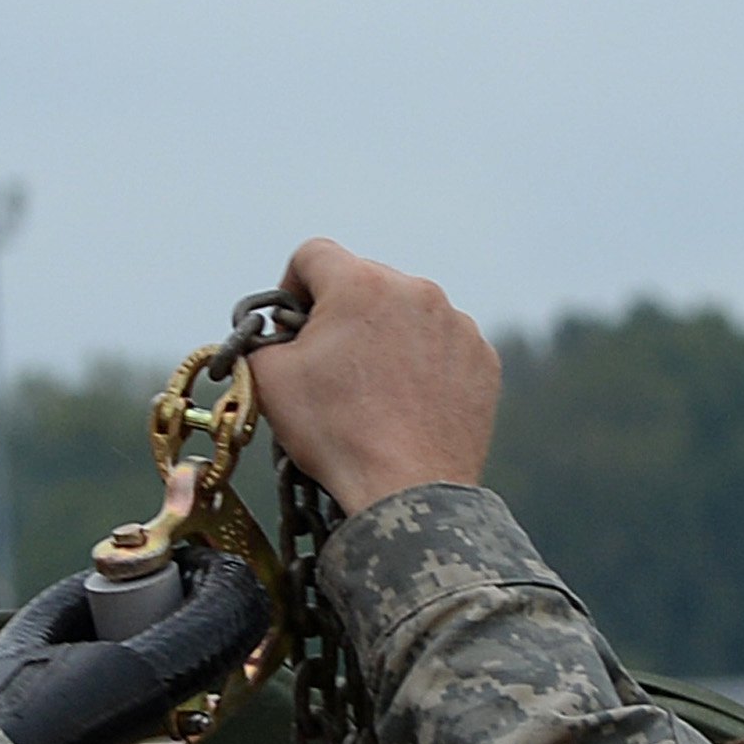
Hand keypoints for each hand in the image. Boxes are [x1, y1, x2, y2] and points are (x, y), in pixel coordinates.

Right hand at [239, 237, 498, 515]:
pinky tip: (406, 402)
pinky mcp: (481, 358)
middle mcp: (416, 291)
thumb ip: (262, 339)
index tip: (291, 326)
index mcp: (360, 285)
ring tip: (371, 389)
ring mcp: (456, 324)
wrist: (407, 488)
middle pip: (364, 281)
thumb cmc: (335, 432)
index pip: (313, 255)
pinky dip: (421, 363)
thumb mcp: (269, 379)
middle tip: (329, 365)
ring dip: (384, 336)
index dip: (292, 287)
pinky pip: (442, 344)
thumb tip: (274, 335)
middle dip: (342, 314)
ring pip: (406, 312)